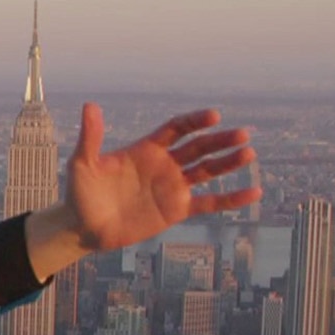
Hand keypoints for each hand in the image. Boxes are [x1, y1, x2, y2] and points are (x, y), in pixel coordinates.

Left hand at [23, 104, 259, 281]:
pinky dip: (231, 198)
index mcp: (146, 149)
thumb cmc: (80, 193)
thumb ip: (90, 137)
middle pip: (199, 147)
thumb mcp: (83, 163)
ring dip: (229, 163)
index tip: (214, 116)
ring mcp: (172, 187)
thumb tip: (90, 106)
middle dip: (220, 140)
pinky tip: (253, 192)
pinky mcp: (176, 210)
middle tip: (242, 134)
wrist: (83, 228)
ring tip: (249, 154)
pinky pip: (209, 203)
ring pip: (208, 171)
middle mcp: (164, 164)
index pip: (177, 128)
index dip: (195, 121)